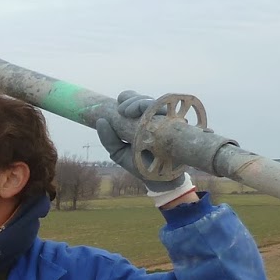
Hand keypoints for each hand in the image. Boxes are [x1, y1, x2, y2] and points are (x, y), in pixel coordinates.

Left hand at [95, 90, 195, 207]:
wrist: (160, 180)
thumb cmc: (140, 165)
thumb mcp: (120, 153)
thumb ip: (108, 139)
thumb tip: (101, 120)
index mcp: (139, 120)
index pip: (133, 100)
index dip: (127, 98)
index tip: (119, 108)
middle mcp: (153, 117)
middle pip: (143, 99)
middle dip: (132, 102)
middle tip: (123, 111)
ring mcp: (167, 120)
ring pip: (156, 102)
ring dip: (142, 103)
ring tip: (131, 113)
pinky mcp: (179, 125)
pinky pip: (171, 111)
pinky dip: (159, 109)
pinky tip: (151, 113)